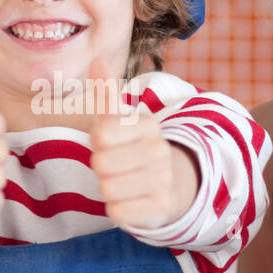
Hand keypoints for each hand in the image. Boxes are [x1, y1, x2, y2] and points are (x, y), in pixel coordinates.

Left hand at [87, 57, 193, 230]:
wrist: (174, 184)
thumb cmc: (135, 149)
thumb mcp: (122, 121)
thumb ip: (107, 92)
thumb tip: (98, 58)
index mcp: (148, 126)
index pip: (99, 134)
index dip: (98, 143)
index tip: (112, 145)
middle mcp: (159, 151)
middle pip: (100, 164)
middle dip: (102, 169)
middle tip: (119, 167)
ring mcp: (163, 181)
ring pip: (107, 190)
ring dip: (110, 191)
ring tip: (125, 184)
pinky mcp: (162, 208)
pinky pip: (118, 213)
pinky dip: (119, 211)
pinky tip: (133, 202)